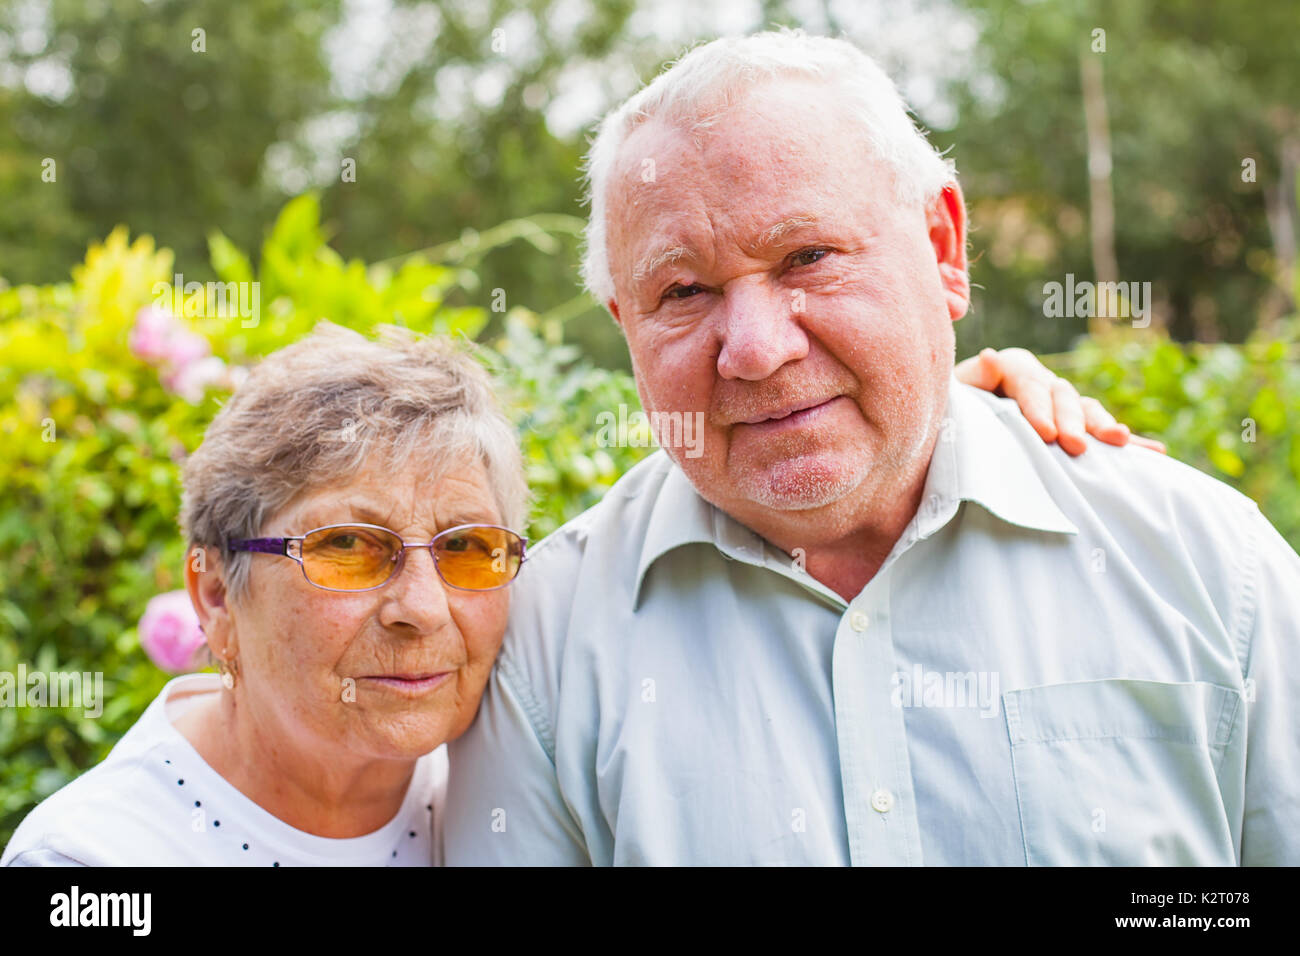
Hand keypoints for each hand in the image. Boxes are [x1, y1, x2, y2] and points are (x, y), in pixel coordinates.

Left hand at [954, 347, 1166, 456]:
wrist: (958, 428)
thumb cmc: (953, 410)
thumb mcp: (956, 392)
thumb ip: (974, 377)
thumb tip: (990, 357)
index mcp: (1014, 368)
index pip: (1029, 383)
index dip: (1038, 407)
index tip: (1044, 433)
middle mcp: (1043, 383)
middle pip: (1062, 397)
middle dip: (1072, 422)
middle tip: (1076, 446)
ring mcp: (1063, 405)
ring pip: (1087, 411)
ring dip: (1104, 425)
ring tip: (1118, 440)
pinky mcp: (1076, 427)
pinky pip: (1104, 434)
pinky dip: (1130, 444)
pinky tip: (1155, 453)